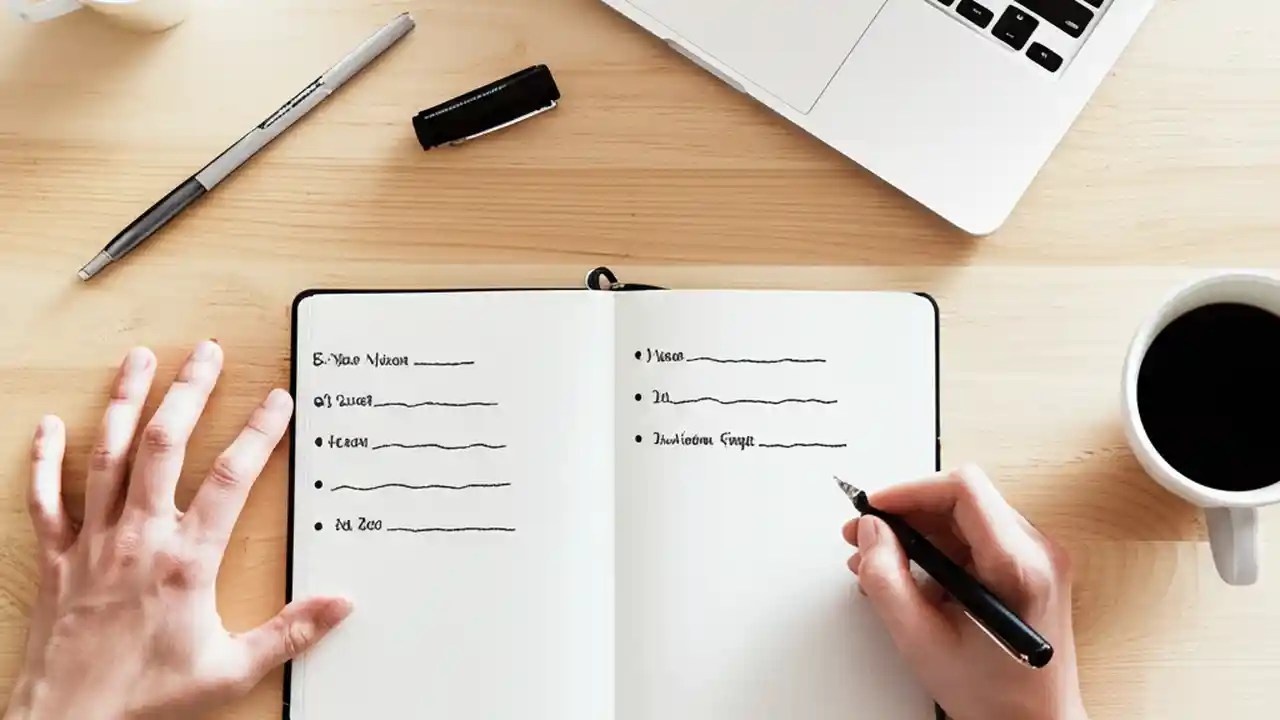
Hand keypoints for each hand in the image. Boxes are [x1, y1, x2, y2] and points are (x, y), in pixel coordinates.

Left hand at [5, 343, 350, 719]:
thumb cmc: (145, 699)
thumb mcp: (231, 670)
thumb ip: (290, 632)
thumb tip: (340, 604)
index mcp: (186, 561)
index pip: (229, 480)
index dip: (257, 434)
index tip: (276, 401)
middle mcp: (139, 539)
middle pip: (164, 448)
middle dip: (187, 394)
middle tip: (204, 354)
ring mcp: (93, 543)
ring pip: (109, 457)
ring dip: (125, 404)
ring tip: (140, 361)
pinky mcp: (57, 560)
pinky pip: (45, 499)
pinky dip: (45, 461)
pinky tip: (49, 427)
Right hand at [843, 465, 1085, 719]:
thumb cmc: (995, 698)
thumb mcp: (922, 641)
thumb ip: (887, 580)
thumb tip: (871, 532)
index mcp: (1019, 566)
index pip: (963, 490)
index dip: (910, 491)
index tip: (873, 508)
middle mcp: (1038, 552)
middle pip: (962, 500)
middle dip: (906, 513)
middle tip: (864, 536)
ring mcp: (1038, 559)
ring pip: (965, 517)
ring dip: (918, 532)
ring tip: (879, 562)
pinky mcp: (1030, 568)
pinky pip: (976, 538)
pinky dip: (938, 549)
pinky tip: (909, 575)